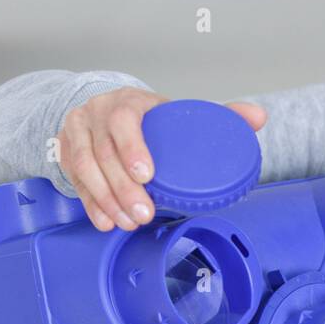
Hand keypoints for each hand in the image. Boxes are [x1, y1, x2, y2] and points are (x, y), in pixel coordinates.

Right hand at [57, 90, 267, 232]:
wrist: (102, 110)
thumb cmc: (147, 118)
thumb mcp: (175, 112)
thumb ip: (218, 115)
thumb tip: (258, 117)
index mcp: (127, 102)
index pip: (124, 120)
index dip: (133, 147)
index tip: (148, 175)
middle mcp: (96, 114)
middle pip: (104, 153)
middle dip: (123, 188)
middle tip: (144, 214)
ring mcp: (77, 134)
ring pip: (85, 169)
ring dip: (107, 200)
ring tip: (128, 221)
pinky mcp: (66, 154)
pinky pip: (74, 182)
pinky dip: (91, 204)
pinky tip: (105, 221)